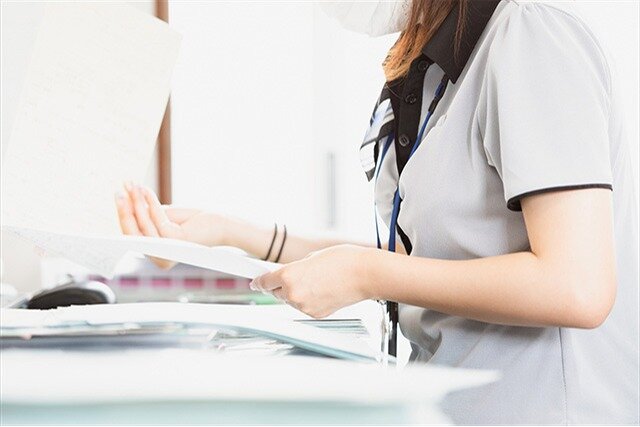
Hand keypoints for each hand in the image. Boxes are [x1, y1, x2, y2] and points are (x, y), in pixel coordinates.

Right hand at [115, 182, 226, 268]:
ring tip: (131, 185)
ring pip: (144, 225)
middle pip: (133, 233)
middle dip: (124, 210)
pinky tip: (145, 190)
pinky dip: (150, 202)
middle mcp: (158, 258)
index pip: (132, 235)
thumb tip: (125, 202)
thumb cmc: (192, 221)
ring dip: (136, 202)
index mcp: (154, 253)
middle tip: (118, 191)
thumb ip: (146, 215)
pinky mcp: (175, 241)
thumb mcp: (164, 217)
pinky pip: (157, 218)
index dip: (123, 216)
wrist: (219, 224)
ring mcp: (166, 250)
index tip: (118, 196)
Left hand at [250, 245, 371, 317]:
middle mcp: (294, 294)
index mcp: (289, 276)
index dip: (259, 281)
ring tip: (316, 280)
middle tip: (295, 275)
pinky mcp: (316, 314)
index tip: (255, 281)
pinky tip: (322, 289)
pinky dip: (308, 300)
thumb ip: (295, 267)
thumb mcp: (311, 257)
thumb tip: (287, 275)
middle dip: (280, 285)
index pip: (264, 282)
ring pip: (291, 301)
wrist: (365, 274)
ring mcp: (305, 307)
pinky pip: (304, 307)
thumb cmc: (344, 260)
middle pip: (276, 293)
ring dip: (296, 293)